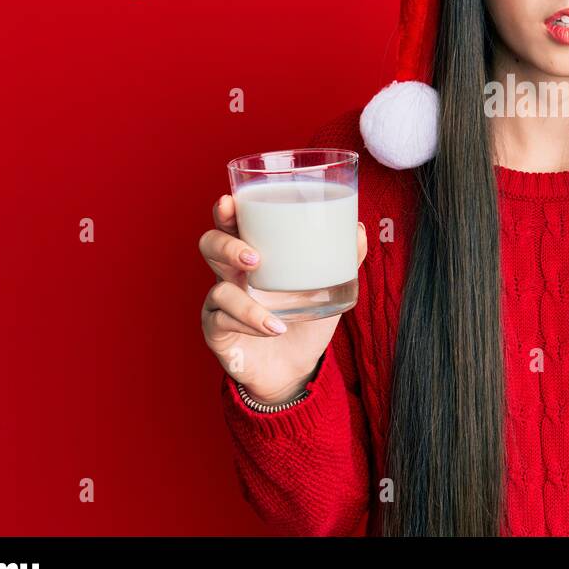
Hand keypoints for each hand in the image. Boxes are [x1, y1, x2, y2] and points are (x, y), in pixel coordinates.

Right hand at [198, 193, 367, 404]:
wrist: (294, 368)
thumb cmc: (304, 320)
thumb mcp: (328, 288)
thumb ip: (343, 259)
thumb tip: (357, 229)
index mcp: (252, 255)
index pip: (233, 225)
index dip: (226, 212)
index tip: (231, 200)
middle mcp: (232, 275)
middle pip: (210, 245)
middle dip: (224, 243)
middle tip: (252, 254)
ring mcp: (222, 304)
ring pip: (217, 287)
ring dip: (242, 295)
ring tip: (269, 303)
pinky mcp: (218, 331)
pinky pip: (224, 321)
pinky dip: (251, 322)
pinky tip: (273, 327)